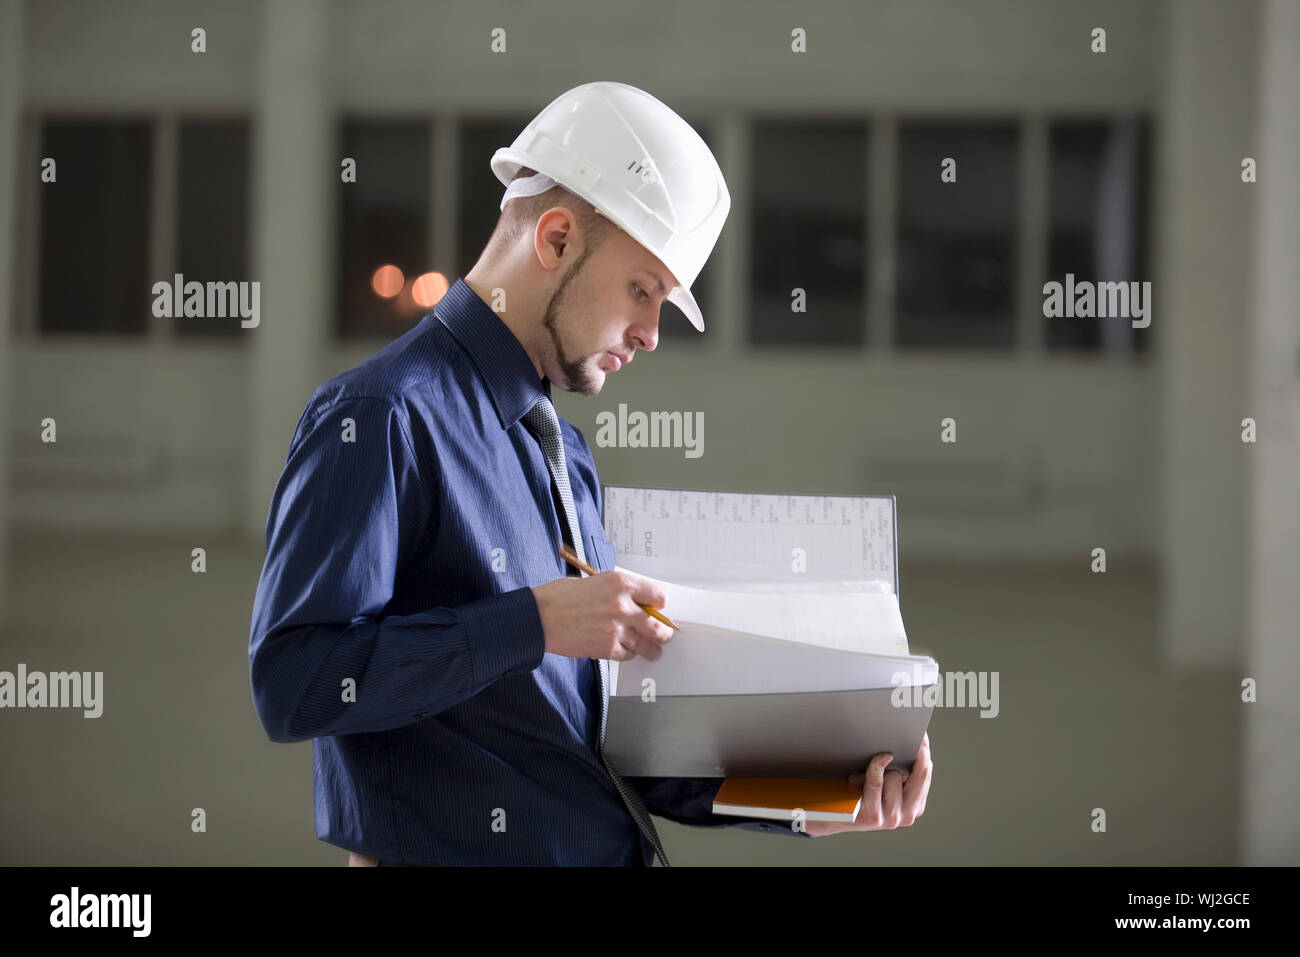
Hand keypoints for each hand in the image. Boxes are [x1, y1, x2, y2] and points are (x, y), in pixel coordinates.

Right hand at [532, 569, 673, 661]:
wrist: (540, 617)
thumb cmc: (560, 597)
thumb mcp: (595, 581)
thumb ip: (618, 591)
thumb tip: (635, 602)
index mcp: (621, 583)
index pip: (657, 596)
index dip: (660, 605)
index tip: (660, 609)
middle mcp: (623, 605)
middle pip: (657, 625)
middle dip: (663, 632)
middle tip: (665, 635)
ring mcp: (616, 629)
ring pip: (645, 644)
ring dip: (649, 648)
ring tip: (652, 651)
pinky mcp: (607, 648)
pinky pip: (628, 654)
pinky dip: (628, 654)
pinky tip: (624, 650)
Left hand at [803, 733, 932, 836]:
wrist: (833, 818)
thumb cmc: (858, 793)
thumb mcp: (884, 786)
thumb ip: (898, 772)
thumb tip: (902, 742)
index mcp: (914, 806)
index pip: (925, 775)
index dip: (924, 752)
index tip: (921, 734)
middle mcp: (907, 815)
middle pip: (921, 774)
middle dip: (918, 751)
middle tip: (914, 734)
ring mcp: (892, 818)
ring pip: (896, 775)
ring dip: (882, 766)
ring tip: (864, 769)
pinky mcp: (874, 817)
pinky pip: (877, 782)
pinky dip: (876, 767)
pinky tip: (879, 758)